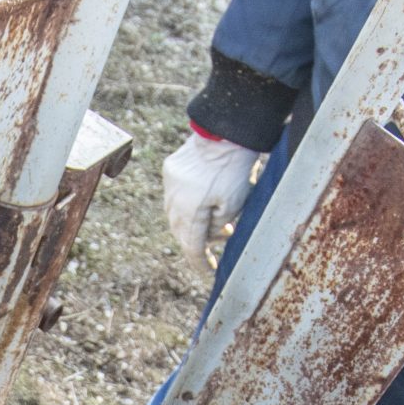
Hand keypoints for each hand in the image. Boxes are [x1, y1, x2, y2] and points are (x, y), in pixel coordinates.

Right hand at [162, 129, 260, 274]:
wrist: (225, 132)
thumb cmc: (234, 169)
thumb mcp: (233, 205)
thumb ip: (217, 226)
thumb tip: (210, 233)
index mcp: (189, 213)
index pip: (192, 247)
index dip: (200, 262)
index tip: (209, 272)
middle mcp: (173, 201)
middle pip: (182, 232)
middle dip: (199, 240)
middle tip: (221, 239)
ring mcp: (169, 185)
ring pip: (176, 214)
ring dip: (193, 221)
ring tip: (216, 216)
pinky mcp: (170, 170)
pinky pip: (175, 195)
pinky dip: (187, 203)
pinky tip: (203, 198)